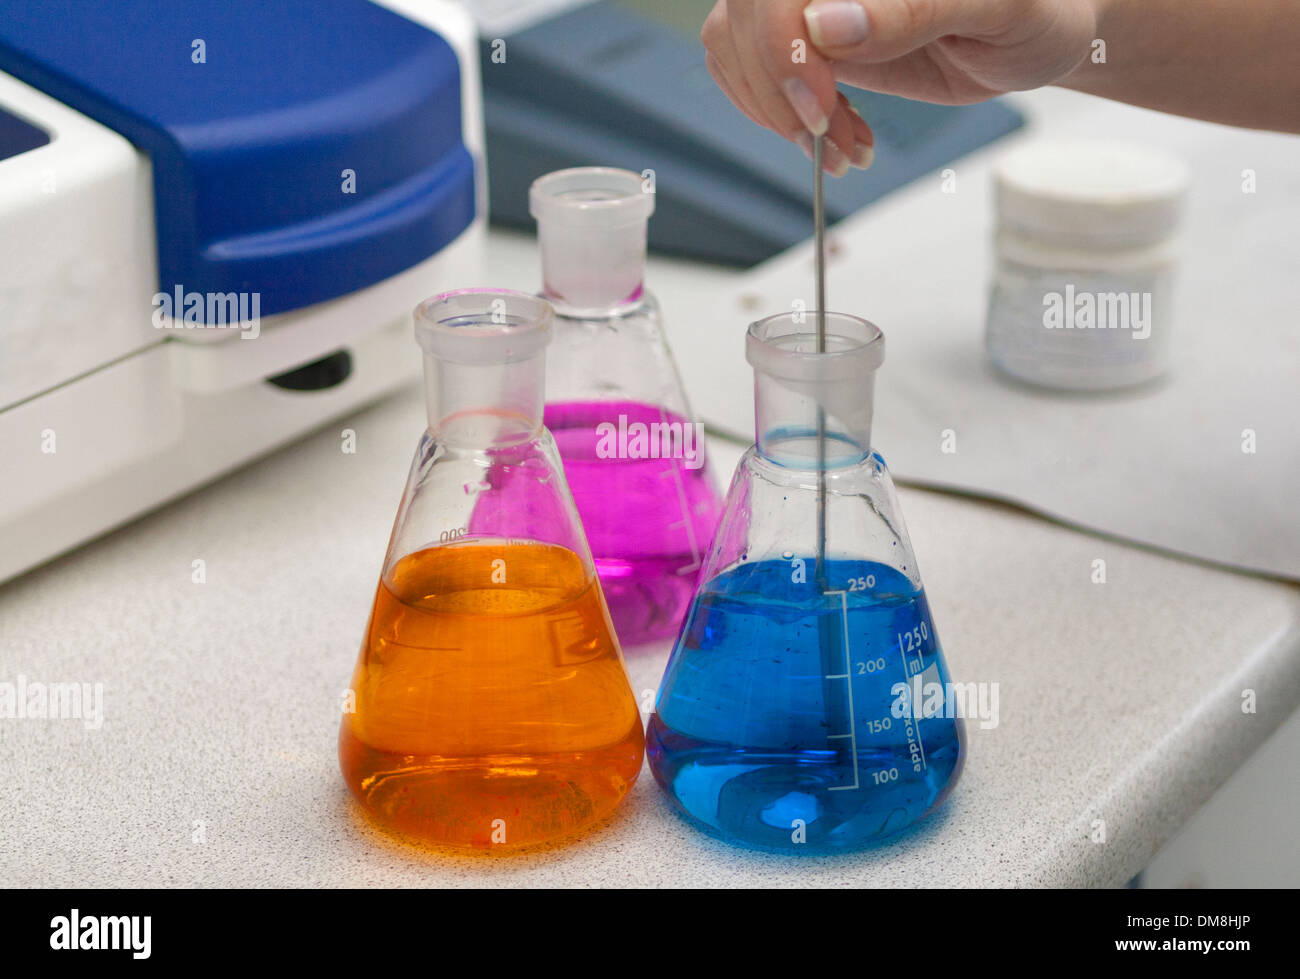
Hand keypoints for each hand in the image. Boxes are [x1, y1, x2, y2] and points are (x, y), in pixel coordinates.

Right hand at [702, 0, 1097, 173]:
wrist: (1034, 34)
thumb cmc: (1034, 8)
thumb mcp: (996, 7)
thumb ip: (912, 10)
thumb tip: (827, 24)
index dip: (781, 47)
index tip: (817, 106)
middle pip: (743, 17)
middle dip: (777, 92)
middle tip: (831, 140)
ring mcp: (811, 4)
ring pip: (735, 46)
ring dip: (776, 113)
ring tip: (842, 146)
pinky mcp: (809, 39)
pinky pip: (753, 72)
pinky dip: (782, 118)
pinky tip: (837, 135)